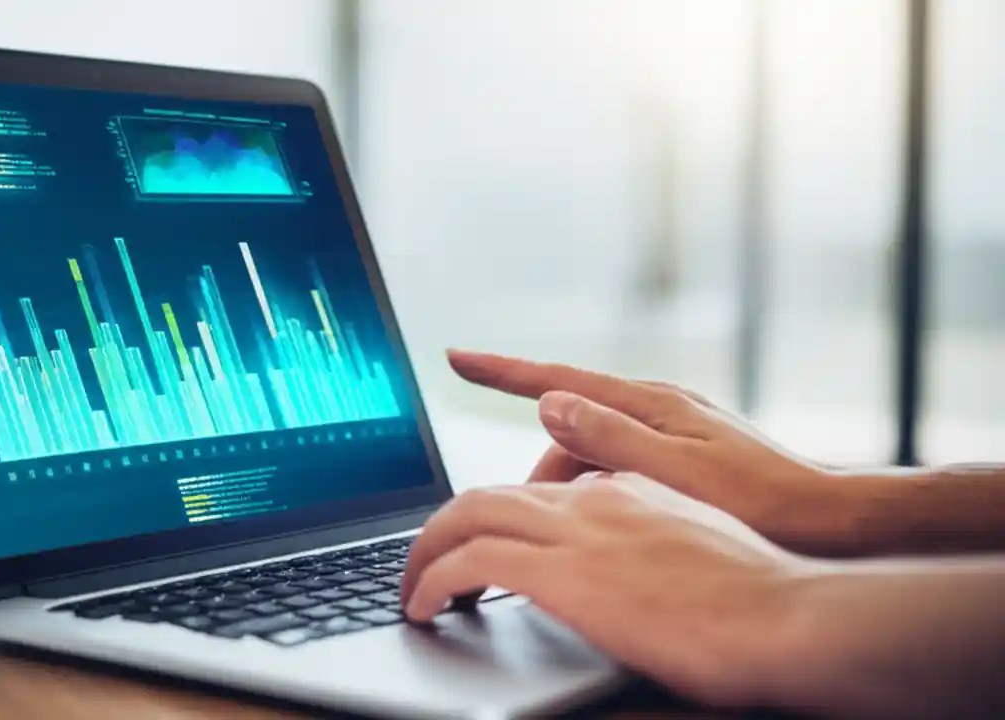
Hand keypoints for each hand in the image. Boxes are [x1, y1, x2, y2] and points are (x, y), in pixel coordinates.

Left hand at [399, 477, 812, 708]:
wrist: (790, 619)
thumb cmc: (762, 601)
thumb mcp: (697, 549)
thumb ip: (649, 534)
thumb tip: (618, 550)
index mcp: (627, 488)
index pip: (536, 484)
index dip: (494, 511)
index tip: (471, 534)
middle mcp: (596, 497)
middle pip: (488, 494)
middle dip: (441, 528)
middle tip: (421, 563)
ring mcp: (579, 529)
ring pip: (468, 516)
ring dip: (425, 552)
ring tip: (411, 588)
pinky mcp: (564, 571)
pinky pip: (470, 560)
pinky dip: (433, 578)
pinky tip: (424, 605)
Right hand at [447, 349, 857, 554]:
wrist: (831, 519)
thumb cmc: (760, 501)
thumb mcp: (675, 471)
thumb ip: (610, 438)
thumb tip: (550, 404)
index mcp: (648, 403)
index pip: (558, 379)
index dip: (501, 371)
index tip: (455, 357)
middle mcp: (655, 406)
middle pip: (569, 429)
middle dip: (541, 470)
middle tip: (525, 520)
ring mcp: (669, 427)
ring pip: (592, 452)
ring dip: (573, 488)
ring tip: (577, 534)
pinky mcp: (681, 451)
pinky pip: (618, 465)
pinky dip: (601, 491)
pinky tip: (613, 523)